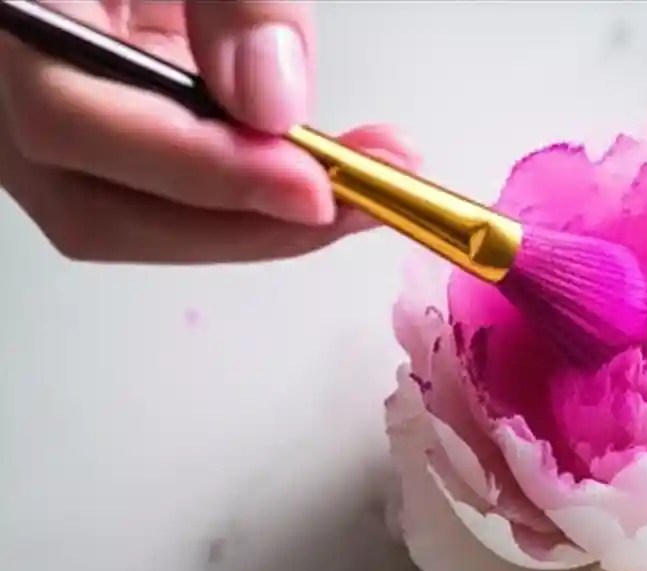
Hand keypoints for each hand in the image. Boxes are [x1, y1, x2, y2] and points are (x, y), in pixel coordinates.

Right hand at [0, 0, 419, 262]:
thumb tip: (272, 104)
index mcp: (12, 9)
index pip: (70, 120)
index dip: (197, 168)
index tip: (310, 186)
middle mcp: (5, 80)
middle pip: (98, 206)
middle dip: (244, 223)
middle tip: (361, 201)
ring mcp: (43, 115)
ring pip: (128, 217)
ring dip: (255, 224)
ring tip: (360, 190)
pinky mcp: (100, 131)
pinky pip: (157, 196)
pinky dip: (244, 199)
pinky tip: (318, 175)